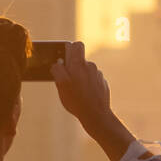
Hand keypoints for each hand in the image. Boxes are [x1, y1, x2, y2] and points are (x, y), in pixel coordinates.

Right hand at [51, 41, 132, 160]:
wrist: (95, 114)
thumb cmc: (76, 100)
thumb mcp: (61, 84)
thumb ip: (58, 70)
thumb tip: (58, 63)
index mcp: (78, 64)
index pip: (76, 45)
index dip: (69, 49)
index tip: (64, 58)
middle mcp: (90, 66)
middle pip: (80, 60)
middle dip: (73, 67)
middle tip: (67, 78)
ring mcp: (98, 75)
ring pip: (87, 71)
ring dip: (81, 77)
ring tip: (76, 91)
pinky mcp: (103, 83)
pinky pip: (93, 80)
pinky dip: (88, 85)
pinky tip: (85, 95)